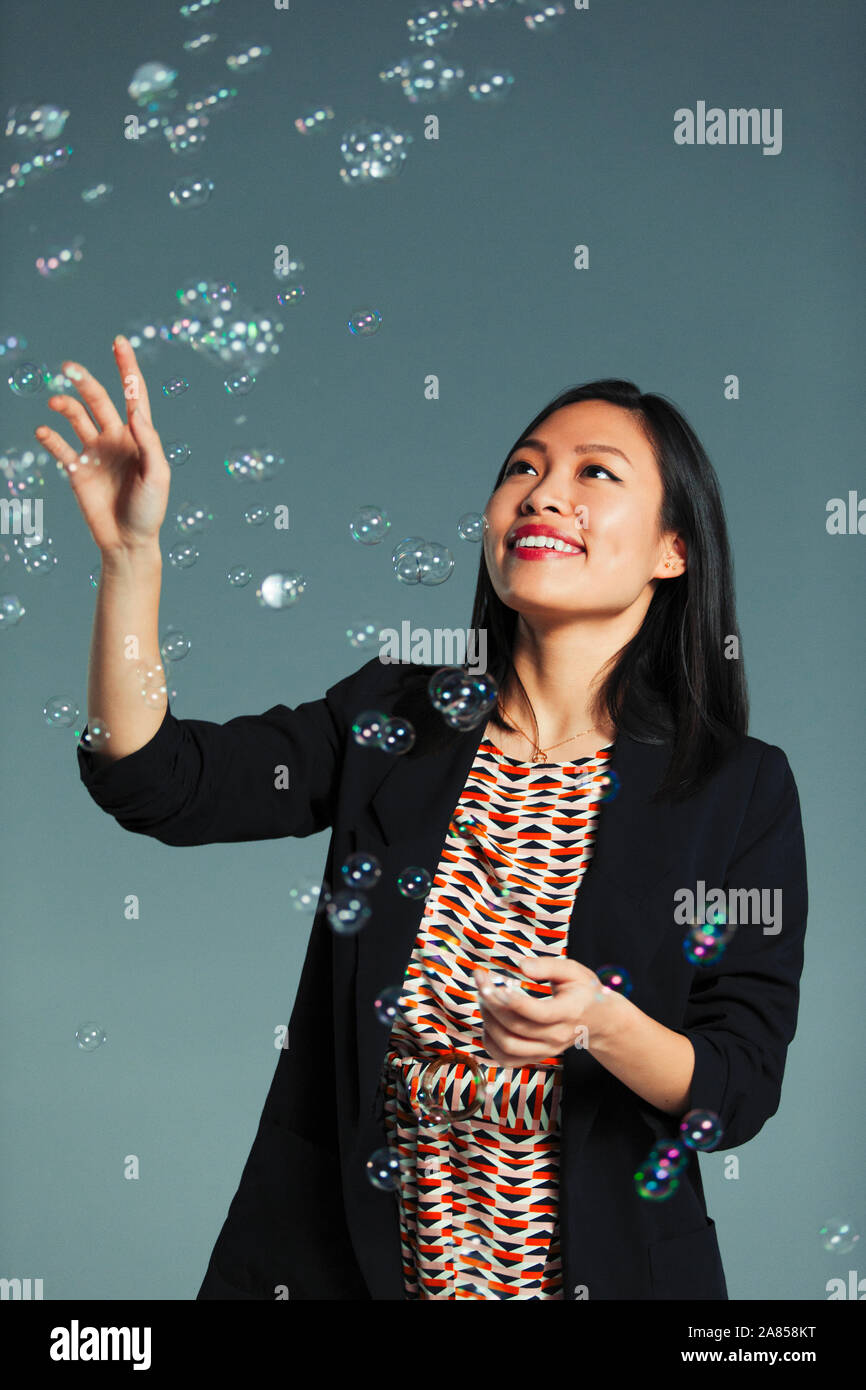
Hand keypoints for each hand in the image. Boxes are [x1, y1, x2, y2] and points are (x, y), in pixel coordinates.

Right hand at [34, 336, 170, 554]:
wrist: (128, 543)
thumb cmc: (150, 511)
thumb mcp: (157, 476)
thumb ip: (149, 444)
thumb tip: (136, 412)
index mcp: (139, 437)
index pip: (133, 395)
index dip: (127, 368)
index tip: (119, 342)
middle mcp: (116, 439)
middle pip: (99, 400)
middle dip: (84, 381)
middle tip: (68, 367)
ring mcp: (95, 453)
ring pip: (76, 417)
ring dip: (65, 406)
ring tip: (55, 403)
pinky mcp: (77, 470)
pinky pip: (59, 447)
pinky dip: (49, 437)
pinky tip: (44, 431)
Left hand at [473, 955, 611, 1065]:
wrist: (596, 1020)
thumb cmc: (582, 991)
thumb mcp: (573, 971)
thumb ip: (548, 966)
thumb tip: (522, 965)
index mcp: (569, 1012)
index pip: (540, 1013)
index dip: (515, 1002)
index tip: (496, 985)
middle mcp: (557, 1036)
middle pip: (517, 1027)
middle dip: (492, 1003)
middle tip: (482, 981)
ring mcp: (546, 1050)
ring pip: (508, 1046)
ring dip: (489, 1021)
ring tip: (485, 998)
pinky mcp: (535, 1057)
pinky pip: (506, 1059)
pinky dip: (490, 1042)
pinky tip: (489, 1021)